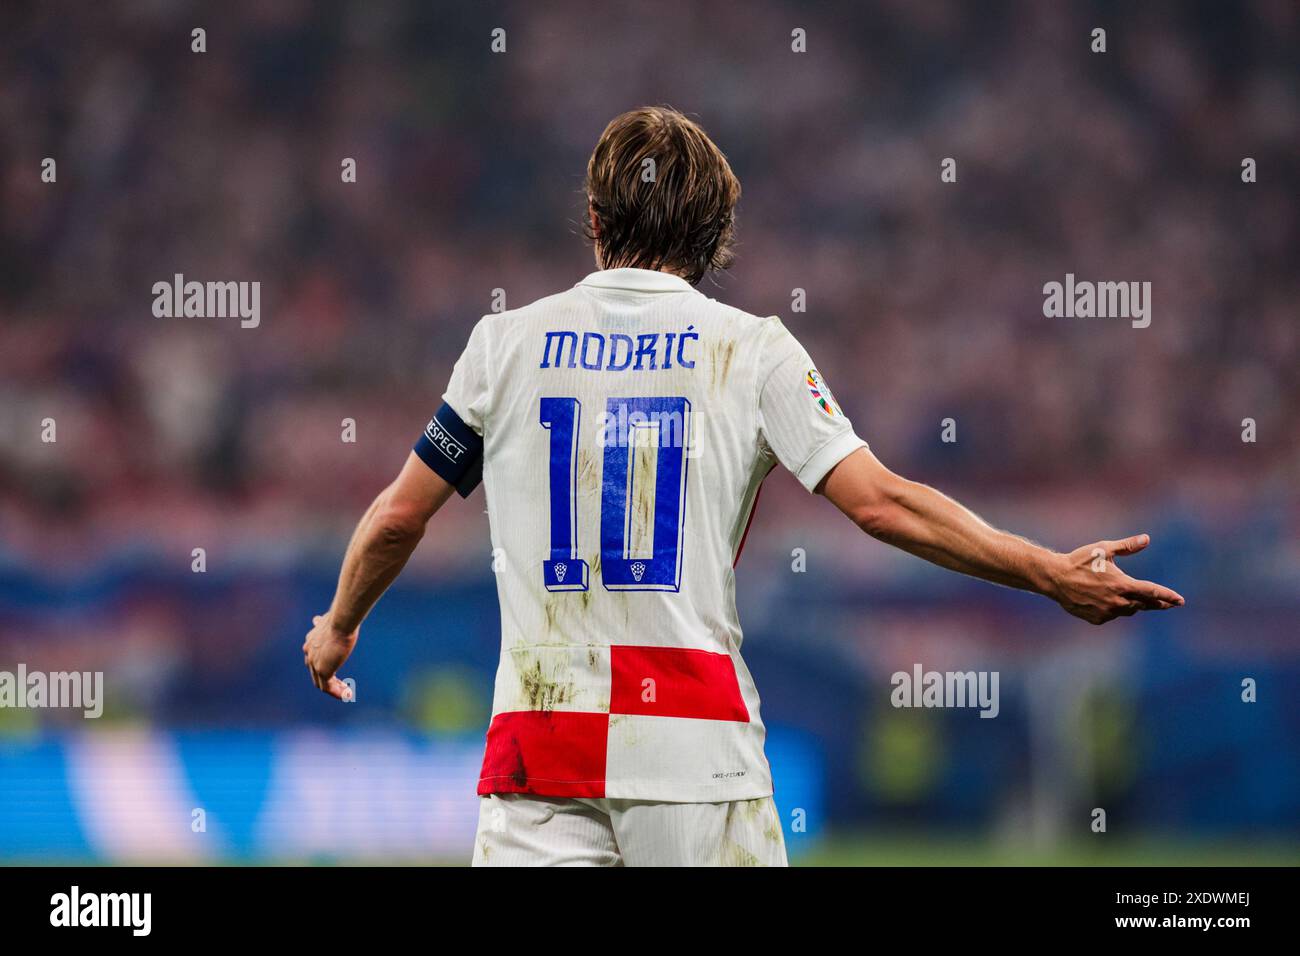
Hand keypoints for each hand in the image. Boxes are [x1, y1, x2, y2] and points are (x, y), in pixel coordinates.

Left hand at [302, 613, 357, 699]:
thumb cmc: (340, 619)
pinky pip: (327, 687)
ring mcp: (314, 663)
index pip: (314, 659)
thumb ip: (322, 624)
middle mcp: (309, 653)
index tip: (337, 670)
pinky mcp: (323, 670)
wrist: (341, 622)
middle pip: (316, 673)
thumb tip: (316, 619)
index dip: (326, 666)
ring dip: (334, 689)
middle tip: (343, 686)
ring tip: (347, 693)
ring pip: (321, 683)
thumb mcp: (328, 620)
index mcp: (311, 642)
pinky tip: (347, 695)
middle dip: (330, 680)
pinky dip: (337, 692)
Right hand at [1047, 534, 1184, 624]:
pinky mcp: (1097, 619)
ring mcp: (1107, 612)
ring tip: (1130, 598)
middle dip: (1156, 604)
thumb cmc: (1080, 560)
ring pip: (1128, 611)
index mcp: (1122, 584)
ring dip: (1132, 605)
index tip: (1181, 601)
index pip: (1152, 592)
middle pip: (1144, 605)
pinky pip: (1111, 616)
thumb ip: (1127, 546)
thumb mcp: (1103, 549)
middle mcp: (1117, 602)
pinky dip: (1113, 609)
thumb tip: (1147, 539)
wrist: (1055, 578)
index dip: (1168, 596)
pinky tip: (1105, 600)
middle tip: (1167, 604)